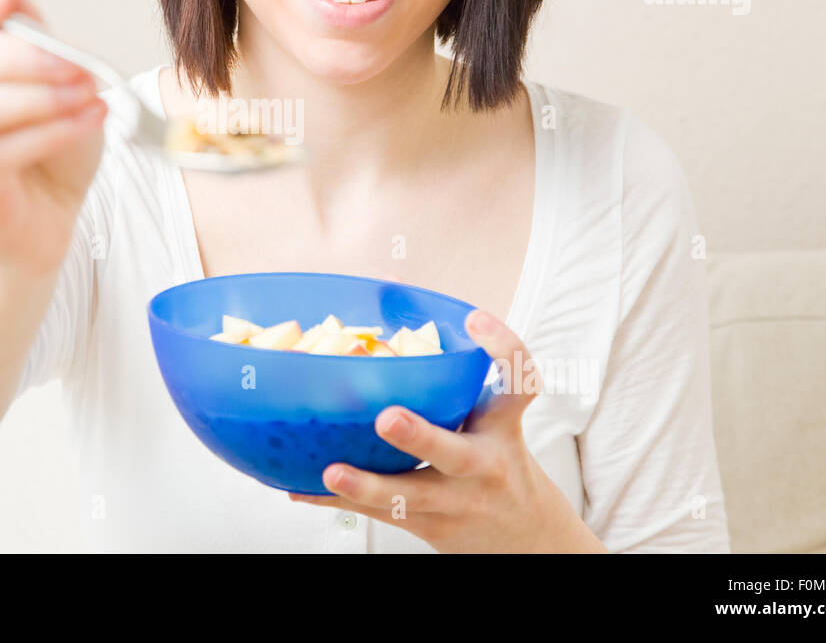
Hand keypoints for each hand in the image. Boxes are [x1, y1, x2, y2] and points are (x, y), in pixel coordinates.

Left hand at [287, 308, 606, 552]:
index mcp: (499, 427)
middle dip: (421, 437)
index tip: (475, 318)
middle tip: (387, 418)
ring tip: (332, 470)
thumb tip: (393, 289)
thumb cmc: (496, 461)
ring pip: (409, 496)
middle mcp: (482, 463)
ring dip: (367, 484)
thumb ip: (452, 373)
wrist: (525, 537)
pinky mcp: (426, 524)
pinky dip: (334, 500)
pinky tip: (299, 487)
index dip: (504, 348)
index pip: (519, 383)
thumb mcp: (490, 419)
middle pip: (456, 453)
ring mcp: (454, 500)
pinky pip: (378, 514)